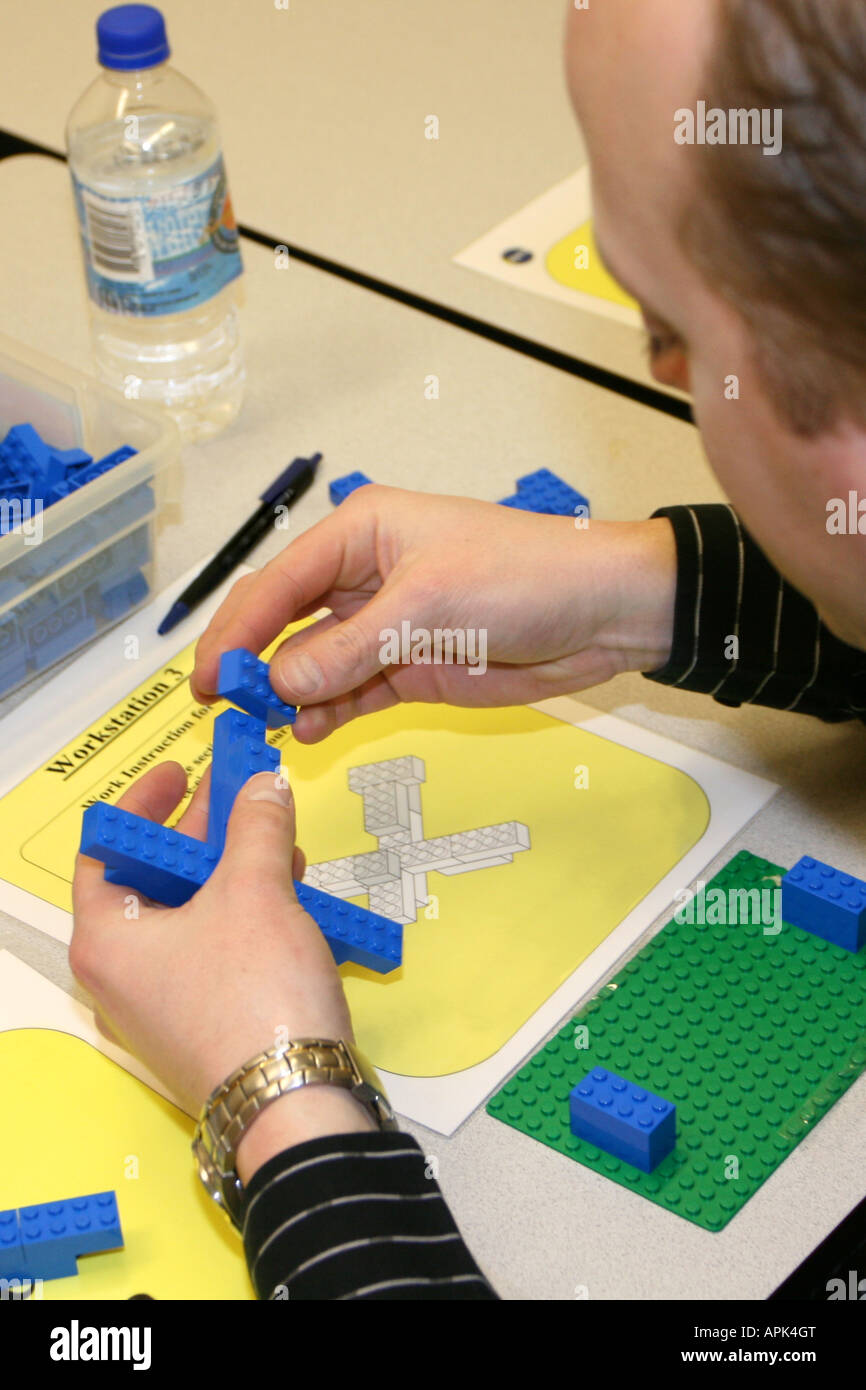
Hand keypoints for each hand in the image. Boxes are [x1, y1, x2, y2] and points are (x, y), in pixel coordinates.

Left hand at [71, 763, 373, 1180]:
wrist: (294, 1103)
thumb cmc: (253, 994)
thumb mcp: (255, 891)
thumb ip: (257, 826)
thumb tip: (263, 786)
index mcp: (106, 937)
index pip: (104, 849)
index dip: (144, 803)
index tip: (182, 773)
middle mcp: (123, 972)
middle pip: (155, 877)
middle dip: (205, 831)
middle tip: (243, 792)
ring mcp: (164, 1001)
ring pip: (194, 912)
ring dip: (236, 868)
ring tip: (280, 837)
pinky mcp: (205, 1020)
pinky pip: (217, 947)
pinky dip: (249, 912)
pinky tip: (292, 889)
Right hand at [192, 486, 675, 742]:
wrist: (605, 612)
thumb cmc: (524, 577)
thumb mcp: (429, 606)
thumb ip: (349, 649)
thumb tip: (280, 686)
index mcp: (361, 532)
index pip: (278, 582)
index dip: (237, 629)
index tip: (207, 677)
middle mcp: (363, 575)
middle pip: (286, 621)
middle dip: (255, 663)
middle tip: (224, 710)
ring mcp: (386, 625)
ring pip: (315, 664)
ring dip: (290, 695)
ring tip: (263, 729)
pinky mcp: (410, 667)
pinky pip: (351, 692)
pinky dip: (327, 712)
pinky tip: (308, 732)